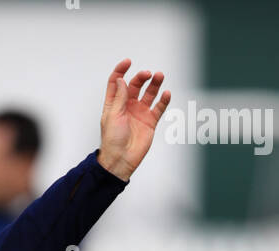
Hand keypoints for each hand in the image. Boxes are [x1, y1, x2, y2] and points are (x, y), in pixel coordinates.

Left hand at [98, 59, 170, 181]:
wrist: (121, 160)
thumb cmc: (112, 141)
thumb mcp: (113, 115)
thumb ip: (120, 97)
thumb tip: (121, 80)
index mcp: (115, 104)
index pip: (117, 82)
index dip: (121, 71)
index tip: (128, 62)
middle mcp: (127, 106)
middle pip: (135, 85)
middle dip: (141, 77)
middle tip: (147, 74)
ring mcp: (139, 113)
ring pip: (149, 93)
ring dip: (154, 84)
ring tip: (159, 76)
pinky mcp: (150, 121)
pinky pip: (159, 107)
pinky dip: (163, 100)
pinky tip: (166, 93)